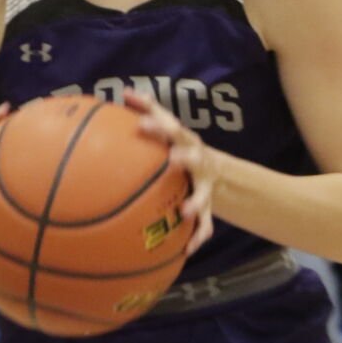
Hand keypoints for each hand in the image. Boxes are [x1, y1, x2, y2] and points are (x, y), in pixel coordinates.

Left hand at [124, 91, 217, 255]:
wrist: (216, 171)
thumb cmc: (180, 146)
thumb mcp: (168, 128)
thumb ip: (149, 110)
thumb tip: (125, 91)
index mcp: (184, 141)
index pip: (171, 129)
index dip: (157, 124)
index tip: (140, 124)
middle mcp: (198, 161)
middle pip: (193, 157)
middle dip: (184, 158)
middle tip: (172, 159)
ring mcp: (205, 185)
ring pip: (203, 194)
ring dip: (196, 202)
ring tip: (186, 211)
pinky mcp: (208, 207)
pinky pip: (205, 225)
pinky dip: (198, 237)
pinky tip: (188, 250)